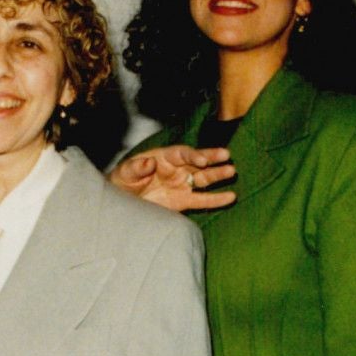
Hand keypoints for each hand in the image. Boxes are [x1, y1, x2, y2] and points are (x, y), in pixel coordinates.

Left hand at [109, 145, 237, 212]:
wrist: (123, 201)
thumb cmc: (124, 181)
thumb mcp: (126, 172)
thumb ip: (136, 167)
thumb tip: (148, 162)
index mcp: (164, 157)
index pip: (182, 153)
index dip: (193, 155)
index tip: (202, 160)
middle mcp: (177, 168)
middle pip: (197, 162)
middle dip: (211, 158)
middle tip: (226, 155)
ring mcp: (182, 184)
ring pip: (204, 178)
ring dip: (218, 175)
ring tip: (232, 171)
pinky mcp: (183, 201)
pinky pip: (202, 200)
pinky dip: (216, 199)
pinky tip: (231, 197)